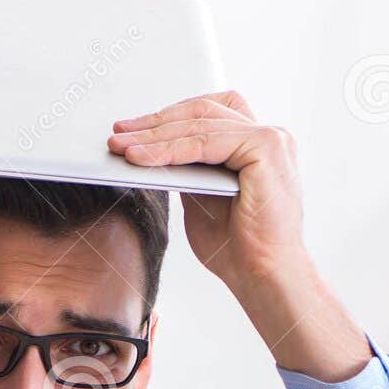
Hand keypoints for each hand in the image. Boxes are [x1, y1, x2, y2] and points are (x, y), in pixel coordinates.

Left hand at [107, 92, 368, 380]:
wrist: (263, 277)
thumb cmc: (238, 249)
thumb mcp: (200, 201)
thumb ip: (186, 173)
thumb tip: (151, 153)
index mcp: (255, 144)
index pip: (208, 113)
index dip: (167, 118)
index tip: (131, 131)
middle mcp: (267, 135)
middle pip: (202, 111)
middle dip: (154, 123)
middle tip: (118, 136)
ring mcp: (271, 138)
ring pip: (200, 125)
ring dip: (155, 136)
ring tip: (122, 148)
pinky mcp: (267, 148)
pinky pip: (207, 142)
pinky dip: (171, 150)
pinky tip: (144, 159)